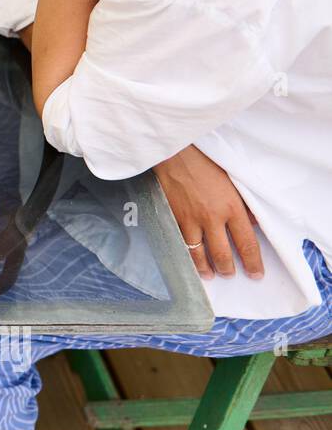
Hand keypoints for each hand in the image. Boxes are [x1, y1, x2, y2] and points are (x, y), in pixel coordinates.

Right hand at [153, 145, 262, 280]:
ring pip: (199, 254)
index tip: (255, 273)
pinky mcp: (174, 218)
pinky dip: (187, 256)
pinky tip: (190, 261)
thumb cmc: (207, 163)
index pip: (247, 243)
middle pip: (222, 254)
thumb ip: (245, 204)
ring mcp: (191, 220)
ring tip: (211, 275)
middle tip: (231, 275)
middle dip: (228, 269)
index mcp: (232, 207)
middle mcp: (212, 218)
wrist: (176, 154)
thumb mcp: (234, 181)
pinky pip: (182, 244)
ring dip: (206, 268)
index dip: (252, 262)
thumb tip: (254, 223)